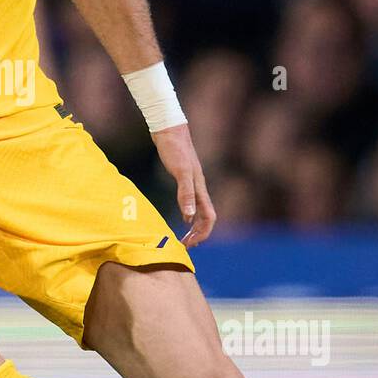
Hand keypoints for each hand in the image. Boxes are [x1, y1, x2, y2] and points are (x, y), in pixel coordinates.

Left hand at [151, 123, 215, 246]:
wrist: (168, 130)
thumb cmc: (175, 149)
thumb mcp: (180, 171)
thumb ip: (185, 193)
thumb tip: (188, 217)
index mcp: (200, 189)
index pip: (209, 217)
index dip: (202, 233)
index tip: (190, 244)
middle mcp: (199, 188)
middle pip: (206, 217)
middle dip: (198, 234)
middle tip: (185, 247)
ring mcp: (192, 183)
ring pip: (199, 211)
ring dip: (194, 227)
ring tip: (184, 238)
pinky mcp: (184, 179)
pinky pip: (191, 202)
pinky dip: (189, 214)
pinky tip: (182, 217)